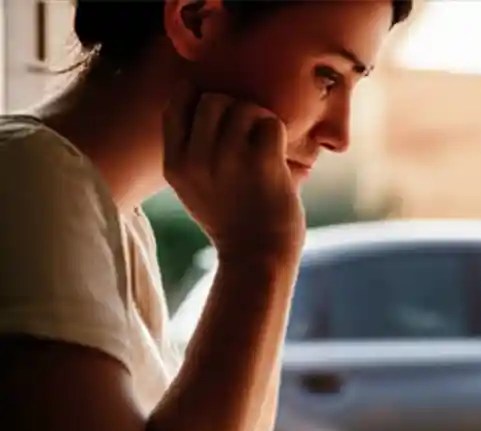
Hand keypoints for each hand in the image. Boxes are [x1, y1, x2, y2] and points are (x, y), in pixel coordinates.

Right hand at [162, 83, 304, 268]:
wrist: (257, 257)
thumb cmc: (232, 220)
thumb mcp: (193, 188)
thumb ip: (191, 151)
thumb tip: (202, 100)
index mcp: (175, 164)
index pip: (176, 105)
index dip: (198, 95)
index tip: (219, 111)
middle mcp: (196, 159)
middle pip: (213, 100)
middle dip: (235, 108)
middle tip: (250, 133)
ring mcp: (228, 160)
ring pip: (243, 107)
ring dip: (259, 119)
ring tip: (264, 144)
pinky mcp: (261, 163)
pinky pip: (270, 123)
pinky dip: (278, 132)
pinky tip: (278, 154)